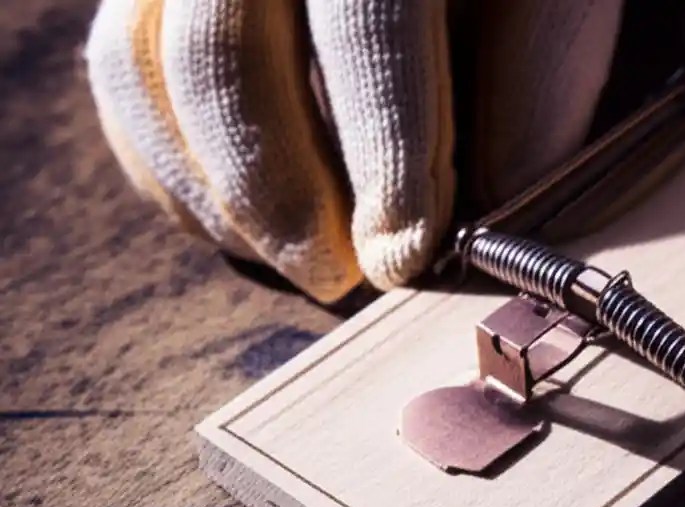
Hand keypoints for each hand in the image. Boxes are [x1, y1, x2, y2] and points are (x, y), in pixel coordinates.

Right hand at [85, 0, 623, 301]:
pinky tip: (243, 224)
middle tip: (339, 279)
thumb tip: (489, 203)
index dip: (384, 151)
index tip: (402, 255)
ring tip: (297, 259)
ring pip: (145, 67)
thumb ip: (536, 75)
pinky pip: (124, 70)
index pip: (366, 26)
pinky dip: (172, 166)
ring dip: (216, 193)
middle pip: (223, 57)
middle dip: (279, 194)